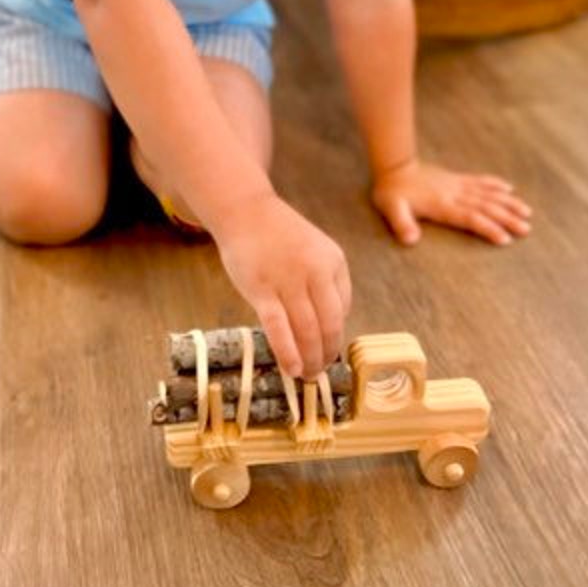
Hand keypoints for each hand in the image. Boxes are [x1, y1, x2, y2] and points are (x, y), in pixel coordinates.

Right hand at [210, 192, 349, 378]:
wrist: (245, 211)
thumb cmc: (277, 234)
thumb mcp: (314, 249)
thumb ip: (324, 281)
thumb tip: (329, 324)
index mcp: (334, 261)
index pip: (343, 308)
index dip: (336, 334)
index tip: (329, 350)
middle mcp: (316, 271)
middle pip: (329, 324)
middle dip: (327, 353)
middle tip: (321, 372)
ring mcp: (288, 280)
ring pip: (306, 330)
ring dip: (310, 358)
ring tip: (308, 375)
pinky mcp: (262, 289)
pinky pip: (278, 327)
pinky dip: (288, 351)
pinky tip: (292, 369)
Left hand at [371, 158, 531, 246]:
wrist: (393, 167)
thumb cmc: (391, 193)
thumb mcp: (391, 209)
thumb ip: (402, 224)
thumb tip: (410, 241)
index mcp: (442, 205)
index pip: (470, 218)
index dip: (488, 228)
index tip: (505, 239)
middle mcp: (455, 195)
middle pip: (486, 207)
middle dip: (507, 218)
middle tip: (526, 229)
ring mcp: (457, 185)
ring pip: (488, 194)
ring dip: (508, 203)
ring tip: (527, 212)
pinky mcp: (456, 179)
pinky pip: (480, 181)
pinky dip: (495, 184)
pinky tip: (509, 189)